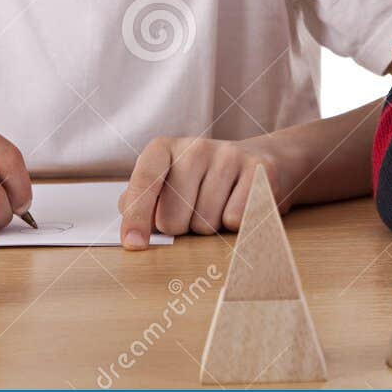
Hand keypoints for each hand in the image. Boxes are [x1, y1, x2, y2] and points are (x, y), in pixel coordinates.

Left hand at [117, 135, 293, 249]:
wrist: (259, 160)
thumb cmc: (202, 181)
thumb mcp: (166, 183)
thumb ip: (140, 203)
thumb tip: (132, 231)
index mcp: (164, 148)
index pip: (145, 181)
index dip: (136, 217)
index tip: (134, 245)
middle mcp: (195, 146)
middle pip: (173, 217)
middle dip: (182, 227)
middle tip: (196, 211)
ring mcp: (229, 155)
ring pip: (205, 224)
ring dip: (210, 228)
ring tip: (220, 206)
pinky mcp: (259, 170)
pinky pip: (236, 220)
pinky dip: (236, 225)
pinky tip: (242, 206)